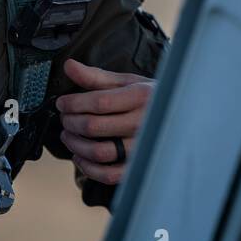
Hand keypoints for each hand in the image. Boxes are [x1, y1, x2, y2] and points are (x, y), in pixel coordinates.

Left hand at [55, 57, 154, 184]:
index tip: (62, 103)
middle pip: (94, 127)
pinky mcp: (137, 167)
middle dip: (71, 122)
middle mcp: (142, 123)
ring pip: (99, 152)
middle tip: (64, 118)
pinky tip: (80, 156)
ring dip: (75, 144)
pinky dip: (88, 168)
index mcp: (140, 97)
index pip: (99, 102)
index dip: (74, 103)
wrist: (178, 118)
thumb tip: (69, 66)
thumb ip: (95, 76)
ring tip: (68, 135)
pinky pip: (108, 174)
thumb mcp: (126, 82)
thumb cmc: (147, 98)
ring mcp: (141, 148)